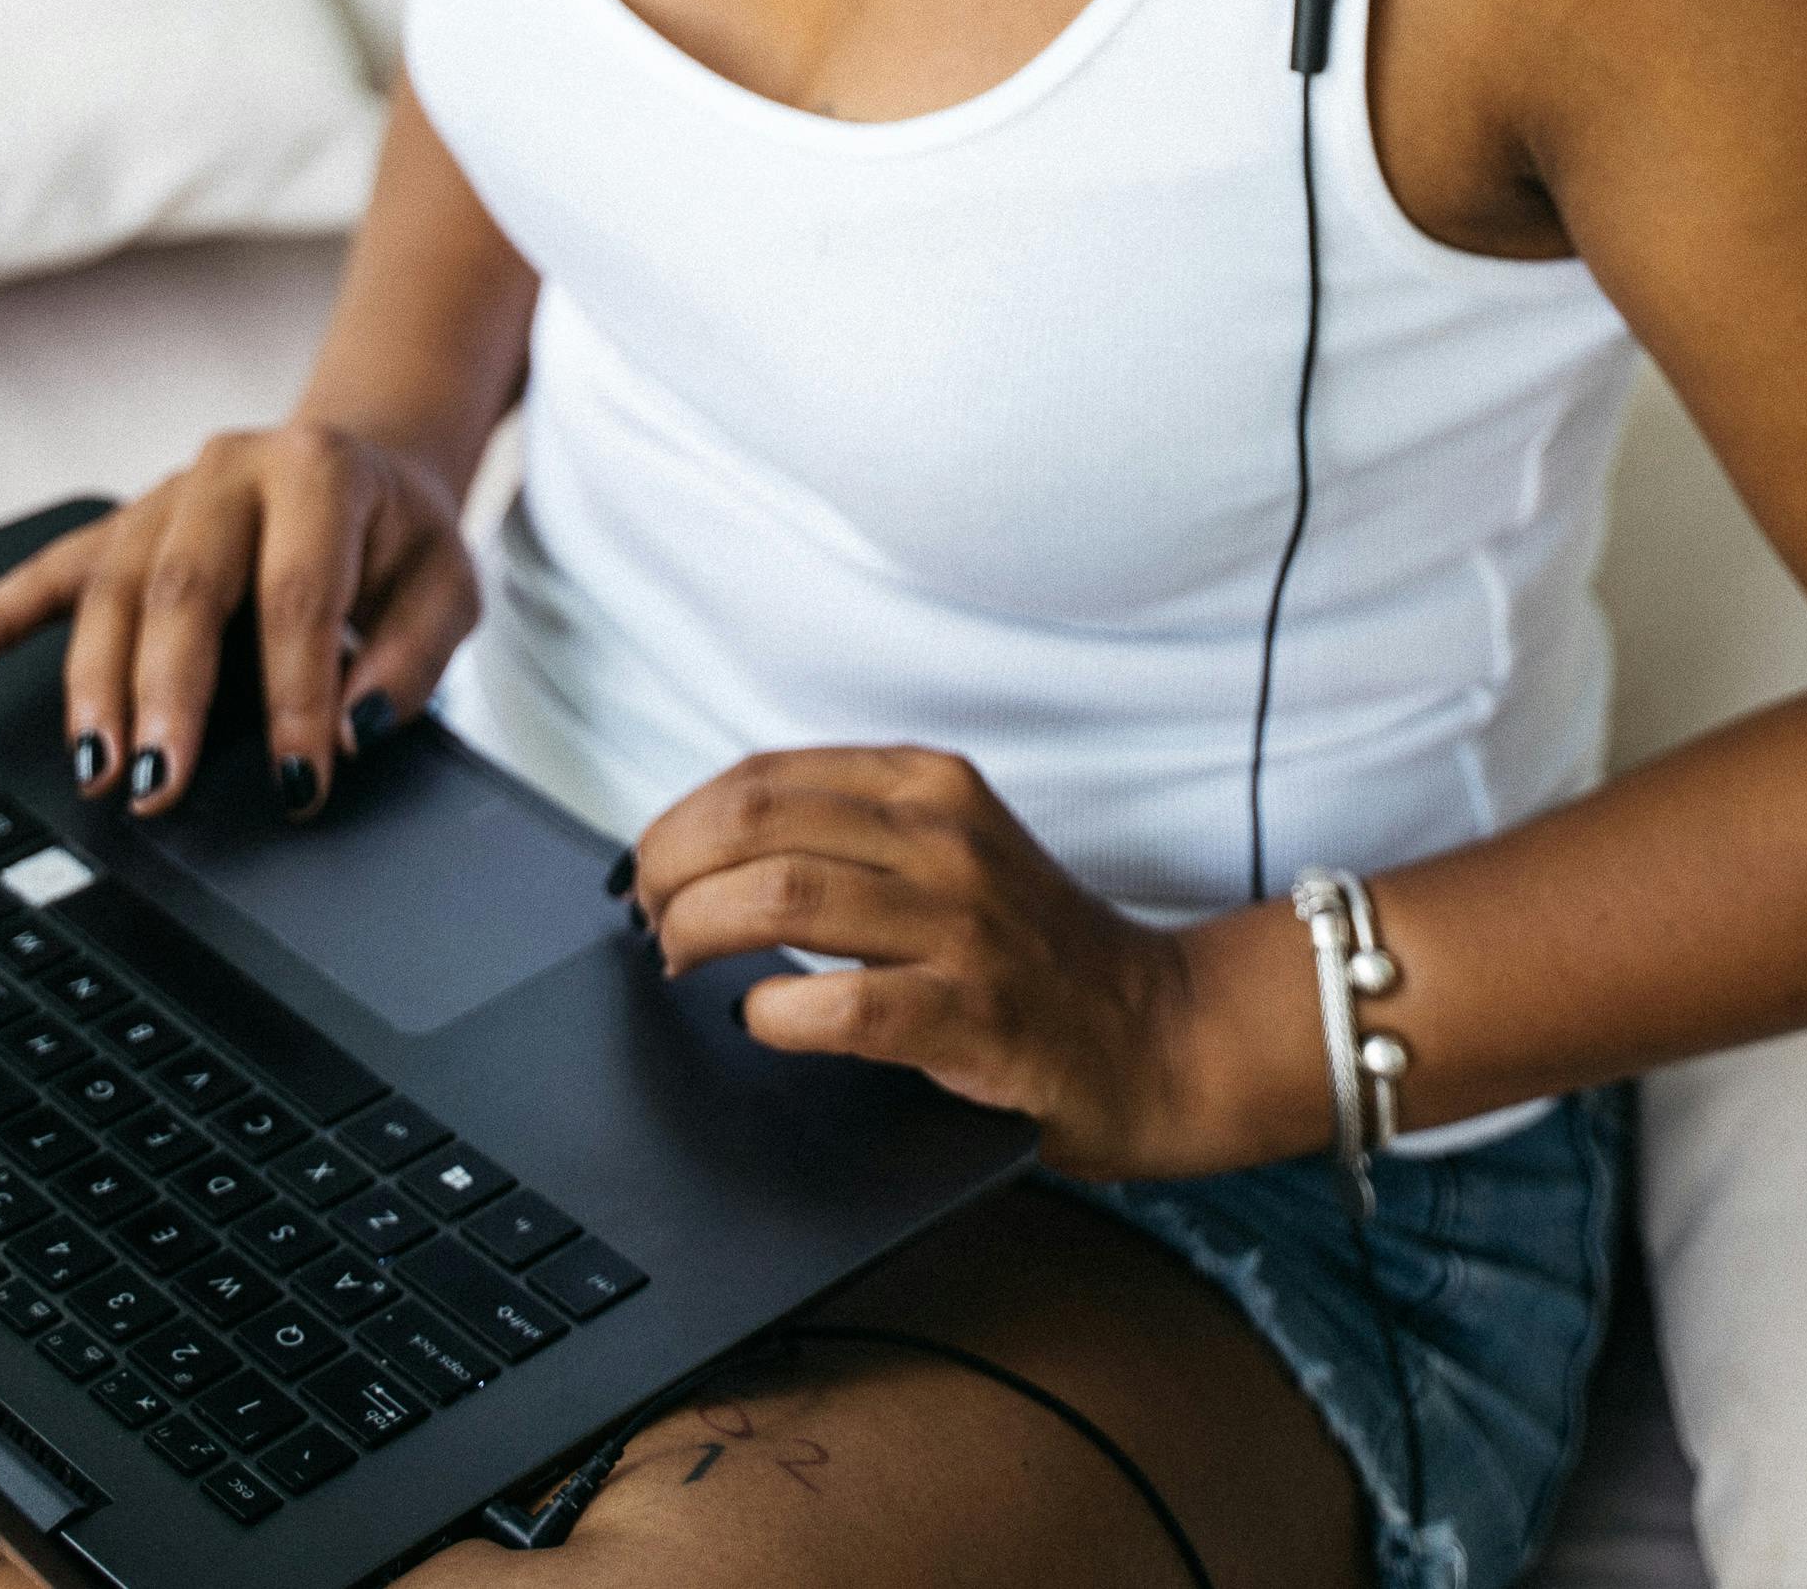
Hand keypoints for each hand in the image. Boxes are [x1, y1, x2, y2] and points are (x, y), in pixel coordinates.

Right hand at [0, 420, 479, 822]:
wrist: (367, 460)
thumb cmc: (403, 537)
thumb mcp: (449, 587)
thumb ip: (411, 659)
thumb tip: (352, 730)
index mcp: (320, 472)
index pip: (298, 592)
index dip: (294, 692)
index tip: (295, 779)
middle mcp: (231, 469)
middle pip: (184, 585)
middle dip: (169, 695)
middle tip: (158, 787)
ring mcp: (166, 493)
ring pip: (112, 586)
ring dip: (95, 684)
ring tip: (95, 768)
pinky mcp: (122, 523)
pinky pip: (51, 571)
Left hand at [632, 745, 1213, 1179]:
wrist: (1159, 1031)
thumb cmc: (1035, 950)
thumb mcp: (951, 851)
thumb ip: (854, 836)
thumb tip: (709, 854)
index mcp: (930, 783)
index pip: (764, 775)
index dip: (679, 822)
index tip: (647, 871)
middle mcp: (944, 836)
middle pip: (756, 821)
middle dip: (670, 871)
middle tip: (647, 920)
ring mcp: (962, 923)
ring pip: (783, 894)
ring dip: (699, 933)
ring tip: (678, 965)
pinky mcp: (973, 1013)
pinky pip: (843, 1006)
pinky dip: (774, 1013)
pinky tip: (758, 1021)